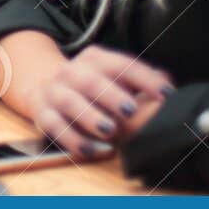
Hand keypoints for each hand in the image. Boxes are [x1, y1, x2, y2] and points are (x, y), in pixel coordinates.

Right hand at [34, 45, 172, 157]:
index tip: (165, 94)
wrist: (42, 84)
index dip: (144, 79)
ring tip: (109, 131)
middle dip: (111, 96)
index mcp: (95, 59)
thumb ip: (140, 80)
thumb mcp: (112, 76)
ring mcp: (56, 92)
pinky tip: (87, 149)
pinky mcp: (43, 113)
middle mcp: (73, 72)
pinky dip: (70, 138)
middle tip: (130, 110)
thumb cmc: (89, 85)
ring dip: (90, 116)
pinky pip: (54, 125)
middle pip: (91, 81)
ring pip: (70, 102)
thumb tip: (167, 85)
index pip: (122, 65)